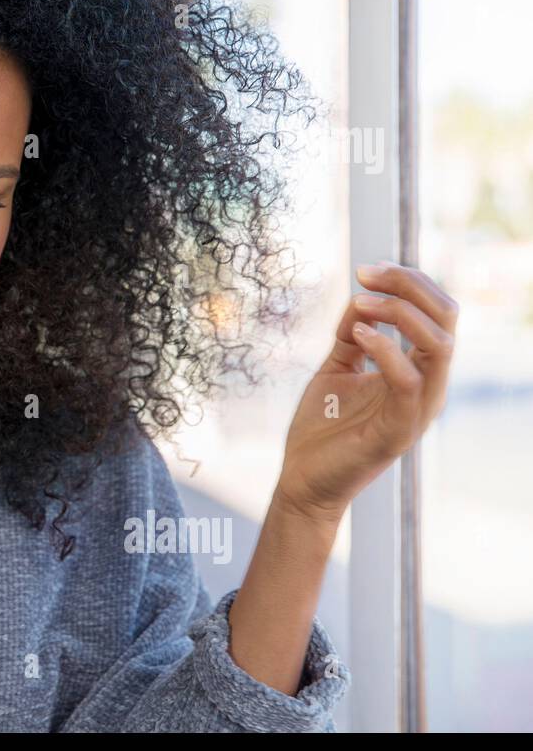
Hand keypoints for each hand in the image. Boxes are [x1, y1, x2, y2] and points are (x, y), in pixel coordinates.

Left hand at [276, 260, 458, 521]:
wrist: (304, 480)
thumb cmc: (322, 427)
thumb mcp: (337, 368)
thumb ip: (352, 335)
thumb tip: (361, 297)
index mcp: (417, 370)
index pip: (437, 312)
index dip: (408, 281)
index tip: (365, 270)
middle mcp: (427, 386)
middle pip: (446, 319)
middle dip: (409, 285)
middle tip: (366, 274)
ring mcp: (417, 410)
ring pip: (438, 346)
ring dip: (400, 312)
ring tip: (360, 304)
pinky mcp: (399, 431)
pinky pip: (410, 381)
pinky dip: (387, 349)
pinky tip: (358, 334)